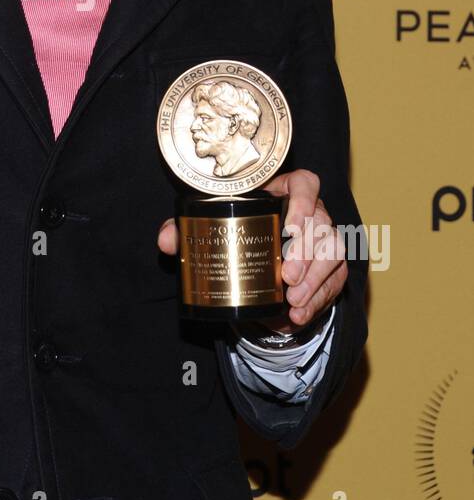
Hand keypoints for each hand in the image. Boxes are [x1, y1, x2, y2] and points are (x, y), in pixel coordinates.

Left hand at [156, 168, 347, 333]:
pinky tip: (299, 315)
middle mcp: (312, 213)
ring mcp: (325, 240)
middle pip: (321, 224)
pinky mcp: (331, 269)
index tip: (289, 225)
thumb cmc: (237, 236)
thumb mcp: (212, 228)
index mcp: (284, 192)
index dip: (303, 200)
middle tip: (287, 277)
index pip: (306, 183)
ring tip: (293, 301)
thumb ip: (187, 231)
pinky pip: (334, 281)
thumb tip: (165, 241)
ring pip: (333, 252)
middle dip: (306, 253)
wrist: (258, 268)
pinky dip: (317, 301)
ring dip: (315, 279)